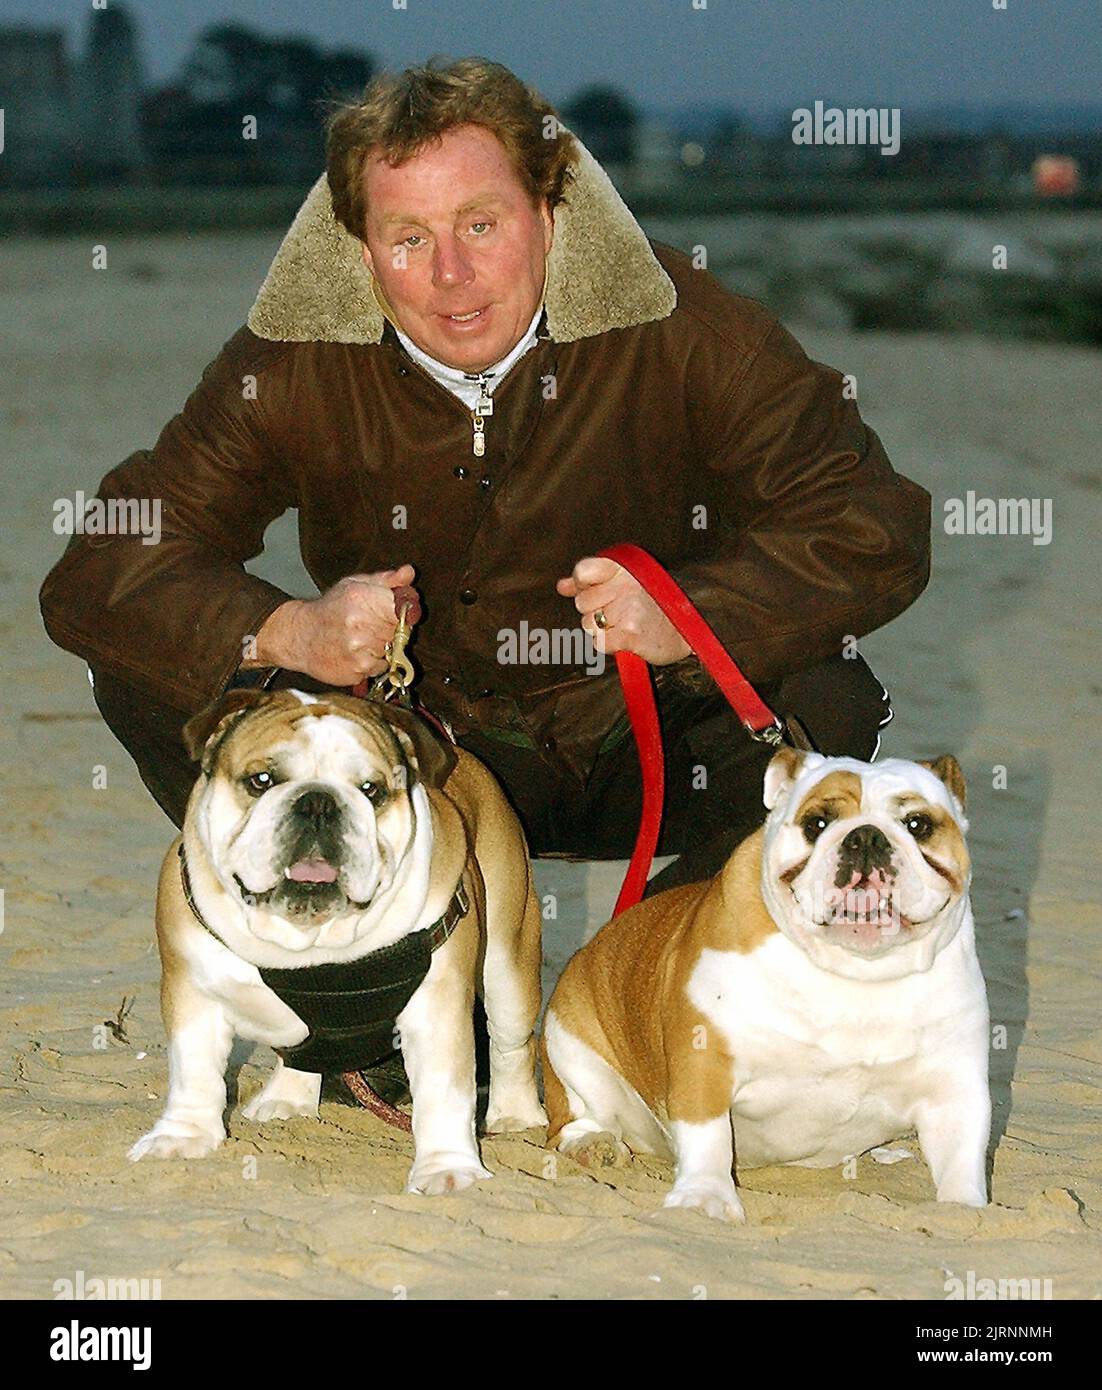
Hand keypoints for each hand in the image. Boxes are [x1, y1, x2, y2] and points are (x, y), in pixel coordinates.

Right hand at [253, 565, 420, 685]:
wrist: (299, 636)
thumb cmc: (330, 608)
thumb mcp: (355, 585)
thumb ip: (386, 580)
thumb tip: (409, 572)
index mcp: (361, 598)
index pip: (403, 608)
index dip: (404, 611)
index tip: (396, 611)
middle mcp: (360, 625)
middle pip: (400, 631)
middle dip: (392, 629)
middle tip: (372, 625)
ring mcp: (358, 650)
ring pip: (392, 651)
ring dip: (383, 647)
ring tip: (362, 639)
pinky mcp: (357, 671)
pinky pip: (380, 667)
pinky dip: (373, 662)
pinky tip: (356, 653)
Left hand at [555, 556, 691, 664]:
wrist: (687, 630)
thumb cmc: (653, 606)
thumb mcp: (624, 583)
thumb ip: (590, 582)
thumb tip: (561, 585)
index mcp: (624, 568)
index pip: (582, 571)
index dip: (581, 585)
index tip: (592, 590)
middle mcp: (625, 585)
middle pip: (582, 603)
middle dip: (595, 612)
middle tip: (620, 613)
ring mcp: (628, 609)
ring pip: (588, 625)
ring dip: (603, 630)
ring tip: (626, 626)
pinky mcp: (630, 633)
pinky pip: (599, 643)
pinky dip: (609, 645)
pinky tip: (626, 639)